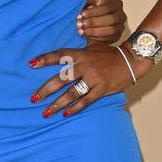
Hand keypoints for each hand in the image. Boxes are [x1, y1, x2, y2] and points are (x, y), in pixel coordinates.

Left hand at [28, 43, 149, 117]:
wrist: (131, 61)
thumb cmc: (108, 54)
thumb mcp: (92, 47)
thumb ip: (76, 52)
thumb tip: (58, 55)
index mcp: (81, 54)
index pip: (60, 55)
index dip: (45, 59)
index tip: (31, 64)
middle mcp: (85, 66)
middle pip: (62, 79)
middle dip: (46, 90)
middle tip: (33, 98)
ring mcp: (94, 79)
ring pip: (72, 93)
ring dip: (57, 104)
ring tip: (45, 113)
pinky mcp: (101, 90)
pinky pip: (86, 101)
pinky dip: (75, 108)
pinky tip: (65, 114)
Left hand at [75, 0, 126, 43]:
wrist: (93, 18)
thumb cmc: (91, 7)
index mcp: (116, 3)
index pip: (107, 8)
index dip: (93, 12)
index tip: (80, 15)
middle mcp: (121, 15)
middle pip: (111, 19)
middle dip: (93, 22)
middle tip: (79, 24)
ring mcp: (120, 27)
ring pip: (111, 30)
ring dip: (94, 31)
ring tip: (81, 31)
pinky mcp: (116, 37)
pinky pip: (108, 39)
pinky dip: (96, 38)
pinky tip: (86, 36)